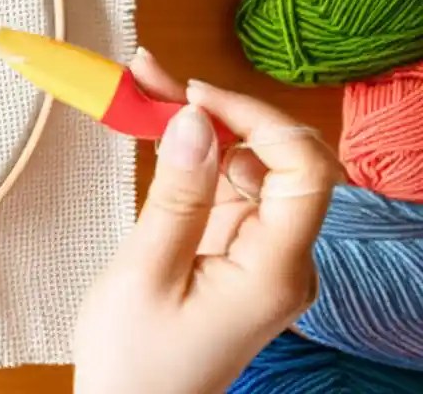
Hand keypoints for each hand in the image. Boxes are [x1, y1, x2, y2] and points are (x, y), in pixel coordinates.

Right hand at [73, 49, 340, 393]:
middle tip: (154, 77)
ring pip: (249, 167)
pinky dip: (194, 157)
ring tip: (143, 91)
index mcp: (274, 272)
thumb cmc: (135, 363)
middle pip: (278, 160)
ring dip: (202, 127)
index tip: (194, 96)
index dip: (257, 119)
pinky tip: (156, 130)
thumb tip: (194, 121)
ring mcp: (263, 255)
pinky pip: (227, 189)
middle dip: (223, 112)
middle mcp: (284, 260)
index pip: (304, 172)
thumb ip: (176, 194)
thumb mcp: (143, 274)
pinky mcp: (238, 251)